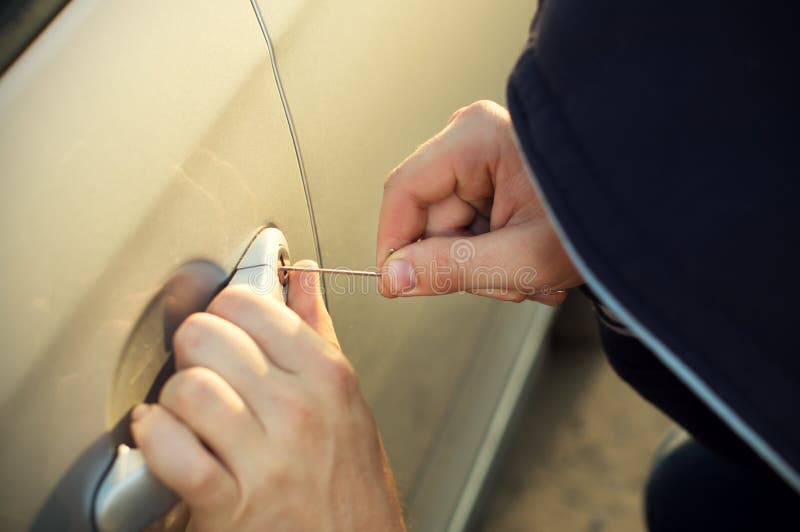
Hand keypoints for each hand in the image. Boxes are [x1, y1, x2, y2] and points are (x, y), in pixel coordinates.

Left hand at [130, 260, 404, 531]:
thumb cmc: (349, 479)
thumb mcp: (346, 398)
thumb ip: (318, 331)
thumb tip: (304, 278)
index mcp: (326, 375)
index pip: (250, 305)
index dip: (224, 312)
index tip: (225, 328)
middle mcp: (298, 410)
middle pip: (208, 338)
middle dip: (194, 350)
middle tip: (201, 366)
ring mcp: (266, 458)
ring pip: (188, 389)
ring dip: (172, 399)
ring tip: (183, 408)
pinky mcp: (231, 505)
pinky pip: (172, 451)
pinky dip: (154, 439)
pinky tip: (161, 436)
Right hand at [377, 100, 581, 304]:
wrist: (646, 213)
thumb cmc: (597, 223)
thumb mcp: (521, 258)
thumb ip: (450, 269)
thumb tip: (393, 277)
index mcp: (474, 138)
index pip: (404, 191)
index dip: (394, 243)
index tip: (397, 284)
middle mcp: (472, 139)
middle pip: (430, 217)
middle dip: (464, 262)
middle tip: (508, 281)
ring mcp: (483, 158)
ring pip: (450, 230)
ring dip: (485, 265)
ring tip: (531, 272)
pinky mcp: (493, 178)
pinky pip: (471, 226)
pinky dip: (496, 255)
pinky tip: (530, 260)